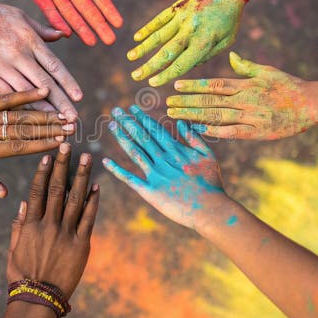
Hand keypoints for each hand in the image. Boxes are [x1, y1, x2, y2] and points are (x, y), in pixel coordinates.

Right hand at [0, 0, 82, 119]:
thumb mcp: (21, 16)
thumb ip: (43, 30)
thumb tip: (63, 35)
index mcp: (29, 39)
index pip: (53, 65)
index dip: (67, 82)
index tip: (79, 97)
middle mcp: (18, 54)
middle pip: (43, 83)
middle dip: (60, 102)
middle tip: (74, 119)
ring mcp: (1, 65)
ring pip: (26, 92)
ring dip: (42, 109)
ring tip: (56, 123)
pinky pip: (6, 94)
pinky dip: (19, 106)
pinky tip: (30, 118)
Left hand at [0, 89, 74, 196]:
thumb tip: (5, 193)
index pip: (17, 147)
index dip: (41, 144)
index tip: (61, 142)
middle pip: (22, 129)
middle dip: (49, 128)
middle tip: (72, 126)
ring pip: (17, 114)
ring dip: (42, 113)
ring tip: (63, 114)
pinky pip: (3, 98)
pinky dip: (23, 95)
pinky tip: (41, 90)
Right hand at [6, 143, 98, 299]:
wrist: (38, 299)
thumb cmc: (22, 276)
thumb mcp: (14, 250)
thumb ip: (19, 226)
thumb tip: (24, 203)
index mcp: (31, 224)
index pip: (38, 190)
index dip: (43, 171)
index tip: (48, 156)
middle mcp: (49, 224)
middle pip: (57, 188)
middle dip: (63, 165)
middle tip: (68, 145)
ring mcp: (66, 234)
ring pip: (75, 199)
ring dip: (82, 176)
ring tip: (87, 158)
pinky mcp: (81, 245)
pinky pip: (89, 218)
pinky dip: (94, 202)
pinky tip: (97, 186)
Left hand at [102, 105, 226, 229]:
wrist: (209, 210)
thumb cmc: (212, 184)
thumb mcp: (208, 156)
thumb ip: (194, 139)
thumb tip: (180, 122)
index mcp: (176, 151)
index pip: (155, 130)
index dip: (142, 118)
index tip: (132, 108)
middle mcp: (163, 159)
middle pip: (142, 136)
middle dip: (128, 122)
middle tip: (115, 111)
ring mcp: (155, 174)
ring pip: (134, 151)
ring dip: (122, 137)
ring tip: (111, 125)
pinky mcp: (150, 191)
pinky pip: (129, 179)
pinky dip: (117, 170)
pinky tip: (105, 161)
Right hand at [127, 0, 246, 85]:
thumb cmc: (230, 19)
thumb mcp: (226, 41)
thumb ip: (207, 55)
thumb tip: (187, 67)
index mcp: (204, 42)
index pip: (181, 64)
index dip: (165, 75)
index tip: (152, 83)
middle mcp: (190, 30)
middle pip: (166, 52)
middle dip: (149, 66)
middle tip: (135, 76)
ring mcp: (182, 17)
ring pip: (159, 35)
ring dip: (143, 48)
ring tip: (130, 58)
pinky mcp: (177, 7)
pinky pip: (159, 19)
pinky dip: (147, 29)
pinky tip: (137, 38)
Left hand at [167, 52, 317, 139]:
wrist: (312, 104)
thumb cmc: (289, 86)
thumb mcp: (268, 71)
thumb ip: (246, 66)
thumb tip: (231, 56)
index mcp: (245, 85)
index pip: (213, 85)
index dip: (193, 86)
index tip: (176, 86)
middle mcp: (244, 101)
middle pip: (209, 101)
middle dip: (186, 102)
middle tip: (167, 103)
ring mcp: (250, 117)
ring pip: (216, 116)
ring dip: (193, 116)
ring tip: (175, 115)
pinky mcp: (257, 132)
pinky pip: (232, 133)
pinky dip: (215, 132)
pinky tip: (198, 130)